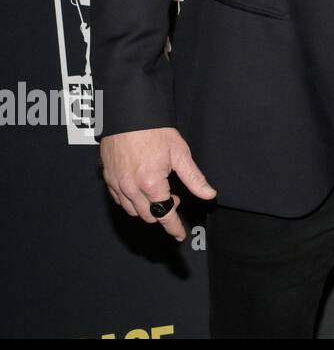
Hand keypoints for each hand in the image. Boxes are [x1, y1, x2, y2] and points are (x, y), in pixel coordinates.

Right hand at [99, 127, 216, 240]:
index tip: (179, 235)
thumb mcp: (180, 153)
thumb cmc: (154, 131)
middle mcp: (130, 188)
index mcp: (150, 183)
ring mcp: (116, 184)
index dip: (173, 227)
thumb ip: (194, 178)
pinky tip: (142, 188)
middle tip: (174, 196)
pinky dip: (132, 201)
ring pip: (132, 210)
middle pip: (147, 215)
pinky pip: (120, 200)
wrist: (128, 114)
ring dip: (147, 208)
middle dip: (163, 212)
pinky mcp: (107, 179)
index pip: (163, 214)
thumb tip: (209, 194)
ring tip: (159, 190)